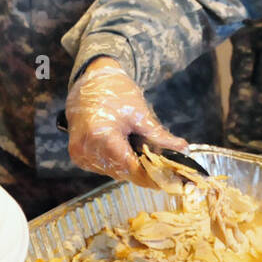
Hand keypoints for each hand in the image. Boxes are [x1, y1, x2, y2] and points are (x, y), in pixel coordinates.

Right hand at [65, 57, 188, 186]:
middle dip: (144, 171)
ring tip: (146, 157)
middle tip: (165, 170)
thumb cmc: (115, 92)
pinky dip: (117, 162)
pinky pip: (103, 166)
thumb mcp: (139, 113)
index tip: (169, 180)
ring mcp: (79, 153)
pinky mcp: (78, 155)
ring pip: (113, 171)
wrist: (91, 81)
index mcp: (100, 136)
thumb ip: (159, 136)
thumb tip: (183, 150)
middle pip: (122, 172)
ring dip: (130, 167)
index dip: (151, 176)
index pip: (129, 167)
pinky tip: (127, 151)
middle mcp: (85, 149)